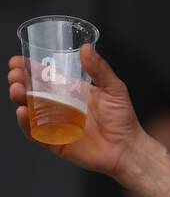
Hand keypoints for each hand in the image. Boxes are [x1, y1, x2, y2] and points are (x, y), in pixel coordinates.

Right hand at [8, 44, 144, 177]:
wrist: (127, 147)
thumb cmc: (122, 119)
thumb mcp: (114, 89)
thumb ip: (100, 70)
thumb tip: (87, 49)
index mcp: (71, 92)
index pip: (46, 78)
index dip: (31, 69)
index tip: (18, 61)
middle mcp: (60, 107)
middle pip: (34, 92)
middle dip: (21, 82)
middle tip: (15, 75)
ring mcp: (55, 124)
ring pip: (31, 110)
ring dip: (21, 100)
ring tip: (17, 90)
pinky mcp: (54, 141)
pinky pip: (35, 133)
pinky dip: (26, 124)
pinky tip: (23, 112)